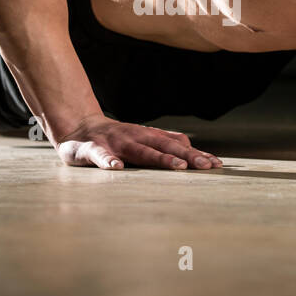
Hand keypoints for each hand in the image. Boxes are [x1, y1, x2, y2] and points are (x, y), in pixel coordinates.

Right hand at [56, 114, 222, 169]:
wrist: (77, 127)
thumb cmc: (115, 136)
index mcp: (147, 136)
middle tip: (206, 166)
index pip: (177, 146)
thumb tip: (190, 143)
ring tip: (177, 167)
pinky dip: (108, 161)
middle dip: (186, 157)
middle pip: (164, 147)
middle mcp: (135, 137)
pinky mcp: (91, 149)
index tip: (217, 164)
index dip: (196, 155)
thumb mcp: (141, 136)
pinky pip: (100, 155)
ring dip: (158, 158)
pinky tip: (116, 168)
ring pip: (139, 151)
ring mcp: (114, 142)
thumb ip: (163, 140)